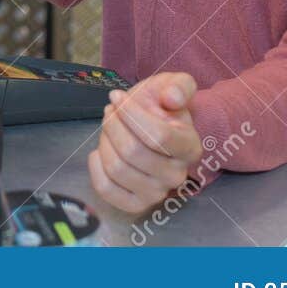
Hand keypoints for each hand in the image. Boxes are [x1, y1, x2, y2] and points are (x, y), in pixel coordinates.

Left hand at [86, 72, 202, 213]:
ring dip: (104, 142)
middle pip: (132, 152)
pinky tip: (100, 151)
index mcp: (190, 147)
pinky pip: (107, 189)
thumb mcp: (174, 84)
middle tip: (111, 112)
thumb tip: (172, 98)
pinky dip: (96, 167)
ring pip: (117, 168)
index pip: (157, 136)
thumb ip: (180, 85)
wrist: (150, 124)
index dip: (130, 113)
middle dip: (113, 125)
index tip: (116, 96)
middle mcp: (177, 175)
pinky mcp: (136, 203)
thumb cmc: (160, 105)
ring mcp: (157, 192)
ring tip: (109, 129)